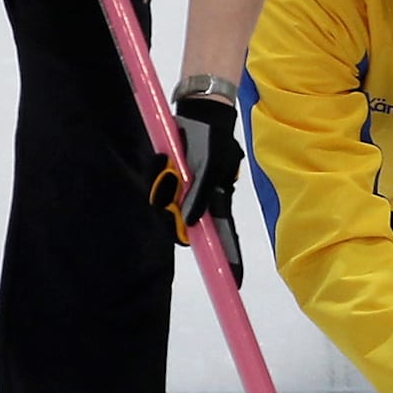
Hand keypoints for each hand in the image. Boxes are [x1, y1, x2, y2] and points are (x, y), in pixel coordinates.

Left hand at [148, 96, 243, 285]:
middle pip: (185, 221)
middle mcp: (204, 199)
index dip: (229, 260)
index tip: (234, 282)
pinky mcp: (177, 177)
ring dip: (163, 186)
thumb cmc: (211, 138)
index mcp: (217, 200)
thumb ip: (199, 196)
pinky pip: (162, 186)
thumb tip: (190, 223)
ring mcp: (190, 188)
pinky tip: (163, 159)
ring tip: (166, 161)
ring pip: (169, 202)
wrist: (201, 110)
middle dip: (172, 205)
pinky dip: (159, 175)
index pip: (224, 236)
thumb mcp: (208, 167)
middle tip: (170, 176)